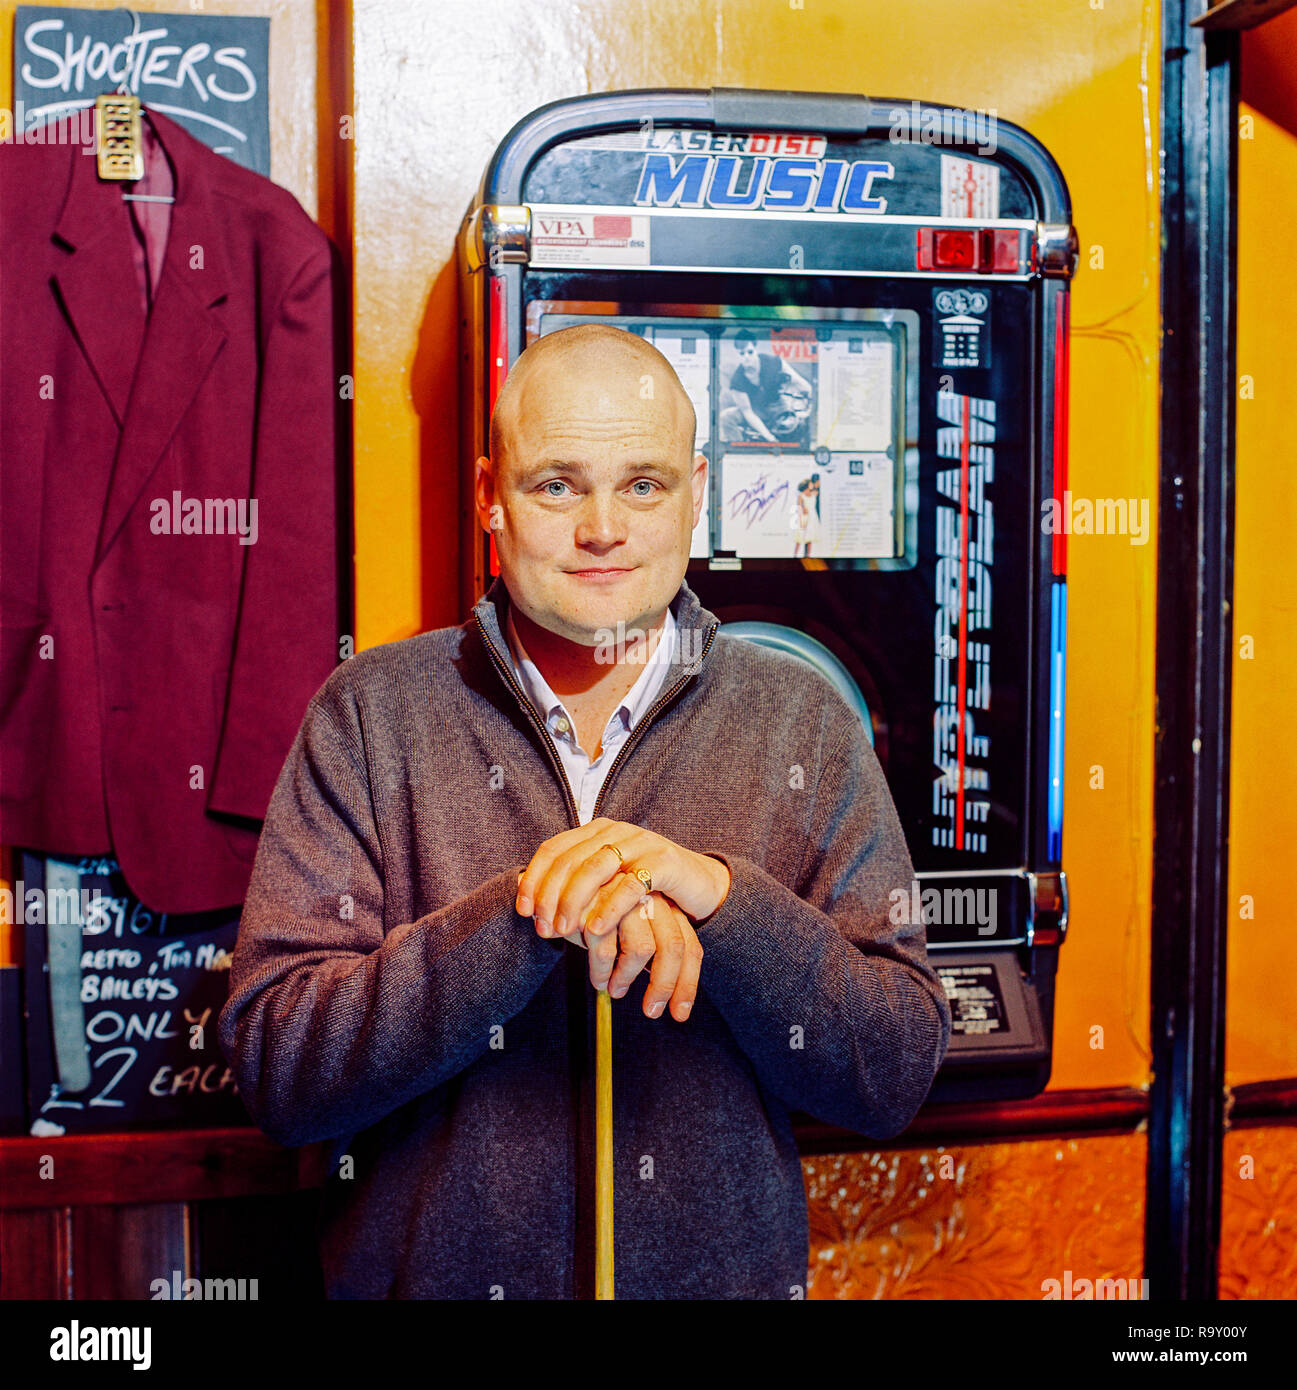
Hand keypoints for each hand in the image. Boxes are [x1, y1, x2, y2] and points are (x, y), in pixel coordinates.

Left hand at [515, 818, 728, 941]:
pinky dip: (609, 907)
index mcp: (596, 831)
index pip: (553, 849)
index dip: (534, 879)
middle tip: (543, 929)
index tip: (523, 911)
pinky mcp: (663, 862)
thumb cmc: (644, 888)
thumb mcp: (605, 883)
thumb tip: (528, 903)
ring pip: (595, 868)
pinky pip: (630, 884)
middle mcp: (615, 832)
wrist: (697, 883)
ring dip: (574, 902)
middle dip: (550, 897)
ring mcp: (640, 843)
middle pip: (569, 860)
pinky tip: (596, 928)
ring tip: (564, 931)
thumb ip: (573, 885)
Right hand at [566, 891, 702, 1020]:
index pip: (689, 947)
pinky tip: (598, 980)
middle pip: (673, 948)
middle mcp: (652, 900)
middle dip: (663, 986)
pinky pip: (606, 950)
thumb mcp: (631, 930)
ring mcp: (626, 900)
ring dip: (627, 978)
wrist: (563, 886)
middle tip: (651, 1011)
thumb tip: (664, 991)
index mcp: (668, 908)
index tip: (680, 1014)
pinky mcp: (598, 905)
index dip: (687, 984)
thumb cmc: (600, 914)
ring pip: (642, 949)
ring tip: (615, 990)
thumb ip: (650, 950)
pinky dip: (602, 972)